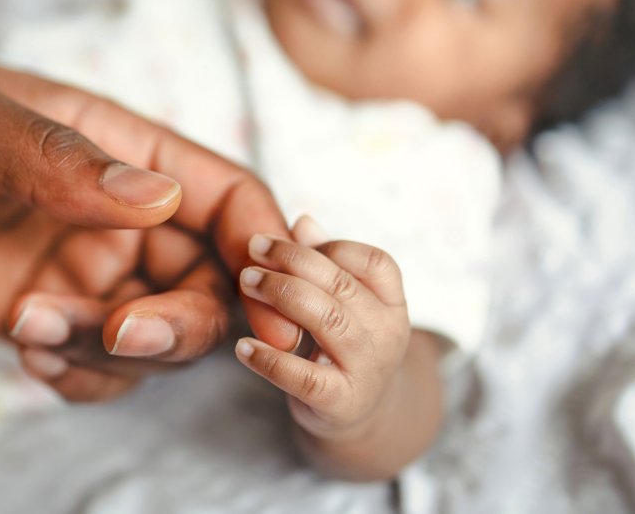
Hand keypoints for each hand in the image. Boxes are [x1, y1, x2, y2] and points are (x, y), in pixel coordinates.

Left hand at [0, 59, 293, 399]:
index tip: (266, 297)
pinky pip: (97, 367)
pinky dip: (83, 376)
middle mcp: (110, 211)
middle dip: (186, 319)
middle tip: (124, 332)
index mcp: (112, 142)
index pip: (224, 191)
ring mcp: (76, 268)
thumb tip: (159, 196)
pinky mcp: (36, 316)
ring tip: (32, 326)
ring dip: (117, 351)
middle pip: (207, 279)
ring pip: (156, 334)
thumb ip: (54, 158)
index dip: (261, 242)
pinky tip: (27, 350)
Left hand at [233, 216, 411, 439]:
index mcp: (392, 302)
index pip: (373, 261)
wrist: (357, 416)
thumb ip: (325, 262)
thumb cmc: (342, 347)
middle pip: (342, 284)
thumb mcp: (342, 303)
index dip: (327, 246)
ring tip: (245, 282)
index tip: (280, 241)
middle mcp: (387, 332)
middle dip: (292, 261)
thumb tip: (303, 218)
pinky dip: (270, 359)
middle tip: (252, 250)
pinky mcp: (340, 402)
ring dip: (281, 295)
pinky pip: (303, 376)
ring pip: (327, 320)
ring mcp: (367, 368)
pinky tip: (242, 346)